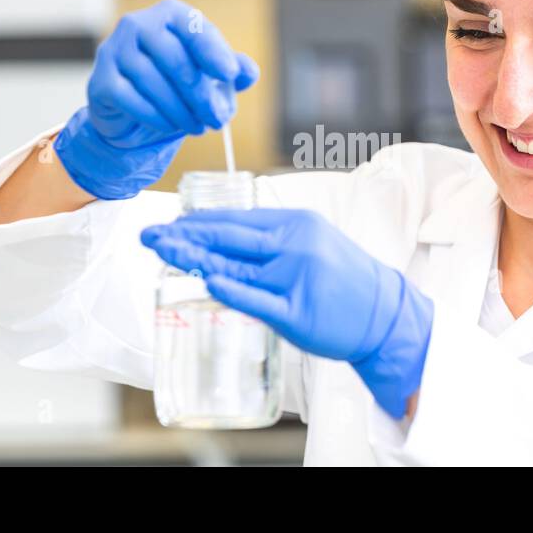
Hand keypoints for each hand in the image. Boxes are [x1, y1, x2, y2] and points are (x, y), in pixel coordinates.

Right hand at [53, 0, 259, 199]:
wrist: (131, 111)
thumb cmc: (174, 85)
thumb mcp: (209, 75)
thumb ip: (232, 69)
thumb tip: (249, 72)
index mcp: (169, 15)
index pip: (194, 28)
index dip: (213, 52)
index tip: (230, 75)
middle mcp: (138, 24)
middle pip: (175, 60)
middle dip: (201, 95)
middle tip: (217, 119)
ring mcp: (114, 50)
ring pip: (153, 82)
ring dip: (180, 110)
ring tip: (196, 126)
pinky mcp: (101, 80)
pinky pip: (131, 100)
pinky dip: (155, 116)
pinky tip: (170, 126)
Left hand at [140, 208, 433, 419]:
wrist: (383, 313)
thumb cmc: (343, 280)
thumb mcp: (311, 243)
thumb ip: (271, 240)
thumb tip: (223, 241)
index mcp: (296, 223)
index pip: (236, 219)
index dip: (198, 223)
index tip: (168, 226)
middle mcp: (294, 244)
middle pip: (229, 237)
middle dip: (184, 236)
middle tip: (150, 237)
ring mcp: (295, 277)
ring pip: (236, 266)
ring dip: (194, 258)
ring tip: (163, 254)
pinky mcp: (297, 312)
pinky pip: (257, 300)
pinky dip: (231, 290)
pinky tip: (206, 281)